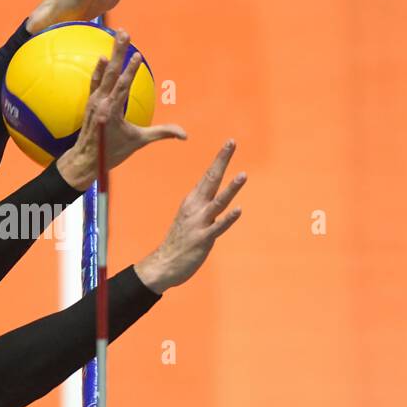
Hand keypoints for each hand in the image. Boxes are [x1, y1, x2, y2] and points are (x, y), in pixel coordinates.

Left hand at [56, 30, 185, 191]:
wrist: (86, 161)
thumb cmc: (112, 153)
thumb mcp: (139, 142)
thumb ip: (161, 133)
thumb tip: (185, 135)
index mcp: (112, 111)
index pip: (123, 86)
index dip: (131, 70)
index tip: (137, 55)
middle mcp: (101, 102)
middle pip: (112, 72)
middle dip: (120, 51)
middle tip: (124, 33)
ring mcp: (94, 101)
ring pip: (104, 73)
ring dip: (112, 53)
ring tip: (117, 37)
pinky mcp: (91, 101)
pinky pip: (95, 81)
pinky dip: (99, 69)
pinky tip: (102, 58)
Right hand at [134, 141, 245, 293]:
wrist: (163, 264)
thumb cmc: (179, 241)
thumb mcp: (190, 218)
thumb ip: (203, 206)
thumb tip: (215, 197)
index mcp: (192, 200)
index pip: (208, 175)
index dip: (220, 159)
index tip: (230, 142)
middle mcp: (195, 207)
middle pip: (211, 179)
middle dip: (221, 161)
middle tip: (231, 143)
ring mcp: (199, 222)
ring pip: (218, 201)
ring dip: (231, 188)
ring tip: (243, 175)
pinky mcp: (202, 239)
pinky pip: (218, 227)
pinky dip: (228, 218)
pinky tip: (238, 210)